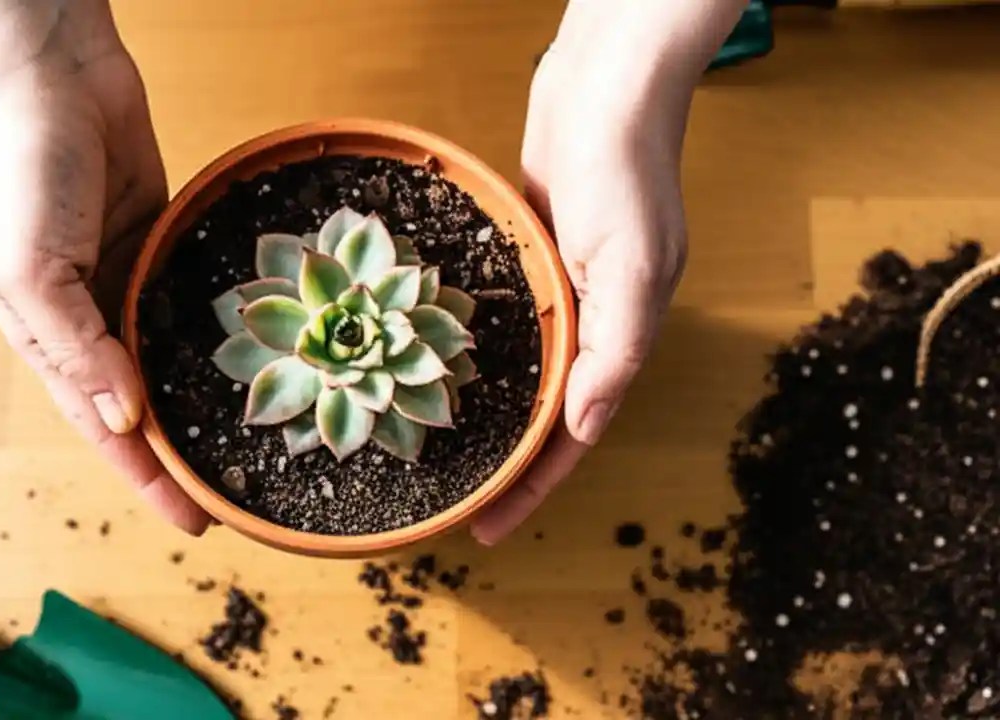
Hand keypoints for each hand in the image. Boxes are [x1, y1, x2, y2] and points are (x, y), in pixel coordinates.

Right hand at [0, 0, 209, 534]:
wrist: (57, 78)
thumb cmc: (26, 170)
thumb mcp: (32, 269)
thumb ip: (80, 346)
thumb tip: (127, 417)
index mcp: (43, 334)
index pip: (102, 425)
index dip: (145, 476)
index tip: (191, 519)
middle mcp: (86, 317)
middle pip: (140, 403)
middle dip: (180, 453)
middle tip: (232, 497)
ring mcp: (124, 280)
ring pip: (167, 358)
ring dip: (200, 400)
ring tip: (249, 442)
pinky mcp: (158, 242)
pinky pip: (188, 300)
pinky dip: (213, 334)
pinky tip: (253, 360)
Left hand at [471, 1, 743, 544]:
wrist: (605, 88)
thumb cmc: (626, 171)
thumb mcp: (637, 267)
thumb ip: (617, 351)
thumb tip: (584, 427)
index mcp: (618, 335)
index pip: (572, 434)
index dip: (532, 486)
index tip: (487, 529)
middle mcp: (589, 321)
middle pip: (543, 414)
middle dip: (505, 464)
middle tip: (455, 507)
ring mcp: (559, 291)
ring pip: (520, 373)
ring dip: (489, 415)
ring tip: (442, 455)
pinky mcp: (529, 258)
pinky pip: (504, 323)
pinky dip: (476, 355)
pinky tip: (434, 369)